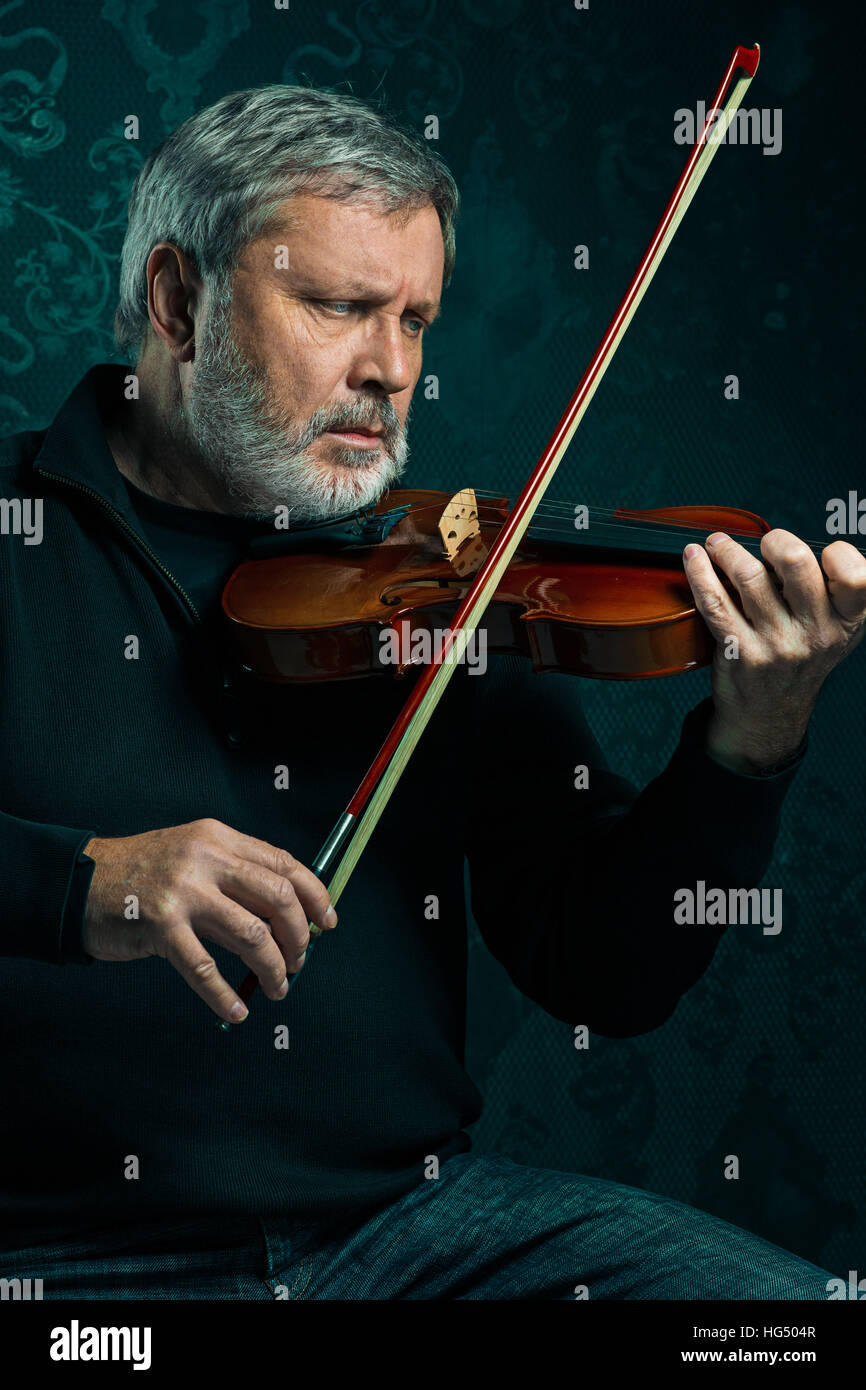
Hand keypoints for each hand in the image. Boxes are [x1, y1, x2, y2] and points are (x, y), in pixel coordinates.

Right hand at [82, 819, 336, 1023]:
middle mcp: (205, 858)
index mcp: (218, 838)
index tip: (328, 922)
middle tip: (299, 961)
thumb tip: (288, 919)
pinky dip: (226, 997)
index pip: (284, 864)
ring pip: (252, 936)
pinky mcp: (160, 927)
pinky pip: (205, 969)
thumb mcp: (192, 857)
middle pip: (278, 898)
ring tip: (277, 987)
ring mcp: (183, 892)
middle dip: (299, 936)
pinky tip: (237, 1011)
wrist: (78, 882)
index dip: (315, 895)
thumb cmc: (141, 876)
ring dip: (273, 969)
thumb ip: (234, 878)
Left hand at [683, 529, 865, 772]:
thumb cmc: (800, 662)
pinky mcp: (740, 651)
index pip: (856, 575)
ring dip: (728, 550)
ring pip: (750, 576)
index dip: (837, 554)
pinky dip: (699, 573)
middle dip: (774, 540)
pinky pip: (714, 602)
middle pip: (796, 562)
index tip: (818, 553)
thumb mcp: (834, 633)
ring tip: (717, 544)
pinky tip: (693, 558)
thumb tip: (797, 544)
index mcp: (845, 622)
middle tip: (763, 543)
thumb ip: (831, 594)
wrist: (769, 715)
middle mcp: (815, 633)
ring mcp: (776, 644)